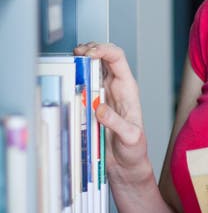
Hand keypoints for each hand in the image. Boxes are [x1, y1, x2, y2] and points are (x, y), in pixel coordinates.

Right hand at [74, 42, 148, 183]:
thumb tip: (100, 108)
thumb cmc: (133, 150)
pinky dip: (75, 75)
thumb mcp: (130, 138)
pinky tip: (69, 76)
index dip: (104, 50)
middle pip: (104, 56)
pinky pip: (84, 83)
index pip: (118, 59)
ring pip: (93, 66)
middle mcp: (116, 86)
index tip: (89, 54)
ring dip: (82, 59)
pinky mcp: (92, 102)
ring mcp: (103, 93)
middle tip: (77, 53)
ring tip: (72, 60)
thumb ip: (117, 124)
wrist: (126, 164)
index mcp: (127, 88)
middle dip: (90, 48)